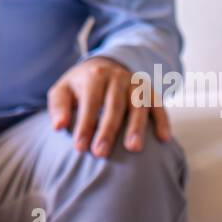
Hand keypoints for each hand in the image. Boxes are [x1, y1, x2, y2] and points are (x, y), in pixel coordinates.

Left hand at [47, 56, 171, 158]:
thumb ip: (59, 107)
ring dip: (136, 127)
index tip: (80, 148)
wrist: (103, 67)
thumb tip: (58, 126)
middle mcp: (118, 77)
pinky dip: (162, 121)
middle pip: (114, 105)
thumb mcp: (63, 90)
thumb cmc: (79, 87)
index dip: (85, 125)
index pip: (90, 102)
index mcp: (95, 75)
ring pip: (139, 105)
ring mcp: (136, 83)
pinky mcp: (151, 92)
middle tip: (100, 153)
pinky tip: (163, 139)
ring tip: (133, 148)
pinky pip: (159, 106)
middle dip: (108, 130)